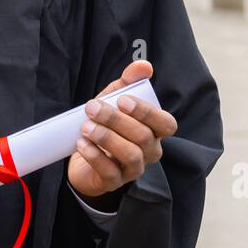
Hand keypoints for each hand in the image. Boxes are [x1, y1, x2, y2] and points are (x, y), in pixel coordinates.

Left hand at [67, 60, 177, 204]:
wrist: (82, 153)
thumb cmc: (105, 124)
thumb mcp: (114, 100)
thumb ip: (128, 82)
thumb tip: (143, 65)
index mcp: (154, 130)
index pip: (166, 124)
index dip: (148, 113)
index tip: (122, 100)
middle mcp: (149, 151)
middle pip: (144, 137)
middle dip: (117, 120)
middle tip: (93, 108)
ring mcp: (133, 169)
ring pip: (130, 155)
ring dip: (107, 138)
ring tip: (86, 127)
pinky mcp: (114, 182)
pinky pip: (110, 172)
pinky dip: (94, 156)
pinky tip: (82, 143)